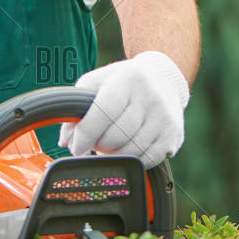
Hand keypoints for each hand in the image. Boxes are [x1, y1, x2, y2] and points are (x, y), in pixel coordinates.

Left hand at [58, 51, 189, 166]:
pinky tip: (127, 149)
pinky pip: (147, 159)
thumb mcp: (97, 82)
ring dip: (114, 155)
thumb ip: (76, 107)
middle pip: (115, 136)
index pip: (103, 112)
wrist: (163, 78)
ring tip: (110, 145)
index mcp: (127, 79)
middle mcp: (150, 96)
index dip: (85, 134)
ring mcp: (164, 116)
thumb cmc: (122, 82)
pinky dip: (132, 160)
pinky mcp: (173, 134)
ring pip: (130, 151)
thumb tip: (66, 140)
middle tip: (95, 143)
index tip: (76, 146)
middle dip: (98, 146)